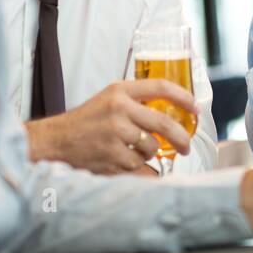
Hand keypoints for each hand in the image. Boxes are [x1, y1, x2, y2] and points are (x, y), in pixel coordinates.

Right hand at [25, 79, 197, 174]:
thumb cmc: (86, 121)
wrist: (56, 140)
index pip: (160, 86)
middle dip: (181, 138)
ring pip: (152, 146)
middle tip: (186, 147)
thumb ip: (136, 101)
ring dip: (149, 153)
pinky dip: (136, 165)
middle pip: (164, 122)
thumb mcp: (109, 99)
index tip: (196, 107)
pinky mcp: (111, 153)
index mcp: (120, 90)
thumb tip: (174, 113)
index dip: (183, 97)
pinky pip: (138, 163)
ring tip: (133, 150)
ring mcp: (115, 132)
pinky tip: (122, 159)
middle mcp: (119, 108)